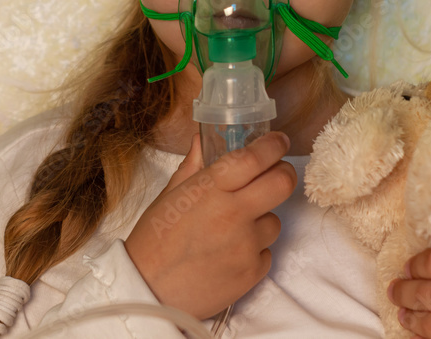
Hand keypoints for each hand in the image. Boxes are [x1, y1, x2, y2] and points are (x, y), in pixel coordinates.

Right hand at [124, 131, 296, 319]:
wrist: (147, 290)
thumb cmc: (153, 241)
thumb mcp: (168, 196)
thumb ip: (193, 166)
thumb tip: (203, 140)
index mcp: (209, 189)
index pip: (255, 157)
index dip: (273, 145)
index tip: (278, 141)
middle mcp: (232, 213)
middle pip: (282, 183)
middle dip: (283, 174)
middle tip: (274, 175)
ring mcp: (245, 245)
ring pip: (275, 221)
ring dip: (261, 219)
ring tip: (233, 228)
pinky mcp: (252, 273)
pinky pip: (266, 252)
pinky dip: (253, 250)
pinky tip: (229, 253)